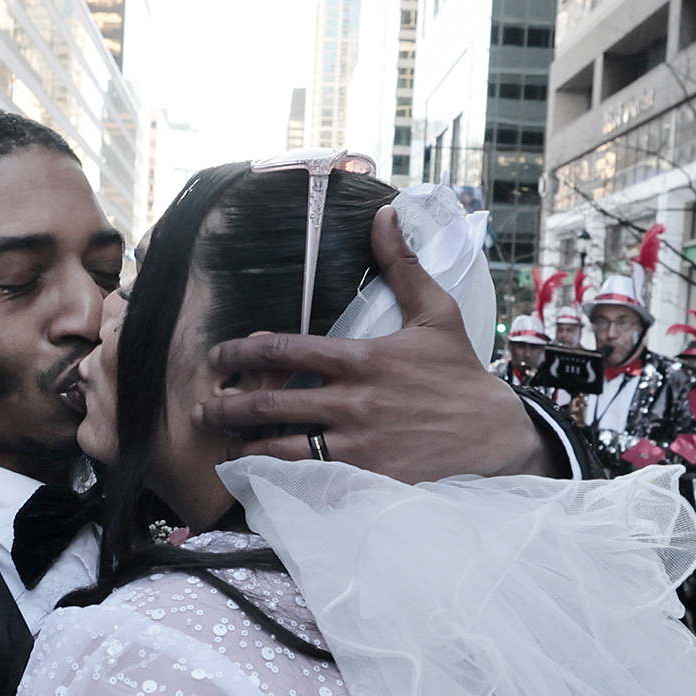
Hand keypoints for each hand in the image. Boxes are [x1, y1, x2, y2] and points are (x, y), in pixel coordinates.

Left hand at [195, 206, 552, 480]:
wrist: (494, 435)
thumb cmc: (460, 373)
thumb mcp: (436, 313)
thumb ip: (403, 265)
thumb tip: (384, 215)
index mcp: (362, 358)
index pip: (287, 349)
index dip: (243, 351)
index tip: (220, 356)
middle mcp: (354, 401)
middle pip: (272, 402)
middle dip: (228, 406)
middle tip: (201, 408)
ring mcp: (358, 444)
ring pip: (283, 447)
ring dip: (244, 447)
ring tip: (220, 447)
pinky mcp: (367, 478)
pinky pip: (310, 479)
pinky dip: (279, 480)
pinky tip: (257, 479)